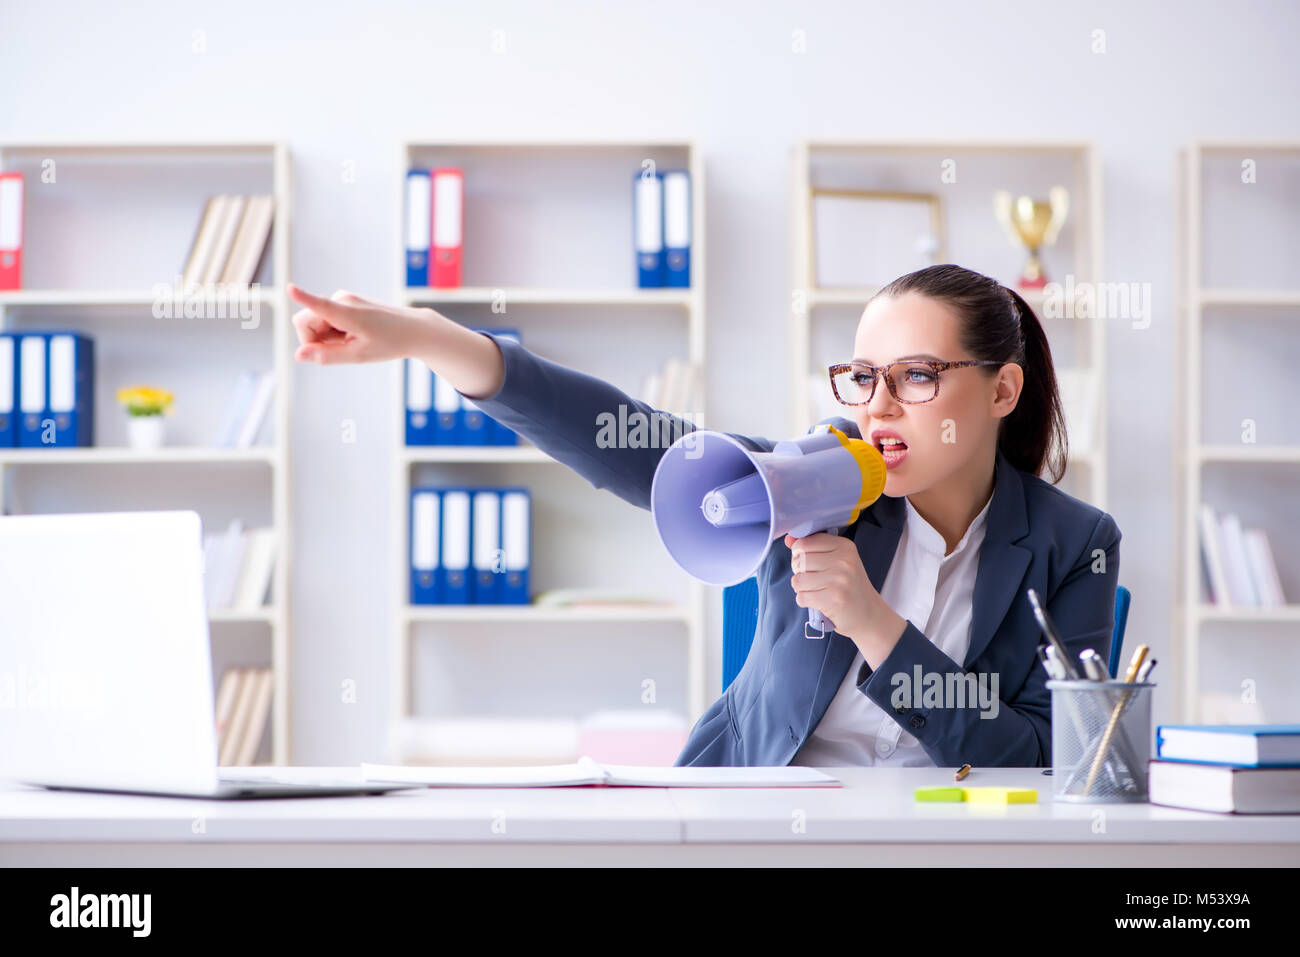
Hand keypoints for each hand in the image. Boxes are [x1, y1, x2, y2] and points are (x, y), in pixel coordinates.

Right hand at [288, 283, 438, 364]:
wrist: (413, 329)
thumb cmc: (389, 343)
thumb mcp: (359, 356)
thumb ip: (327, 356)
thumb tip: (298, 355)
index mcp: (348, 313)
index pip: (319, 305)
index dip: (302, 298)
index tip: (289, 288)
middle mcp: (341, 299)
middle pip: (304, 322)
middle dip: (313, 340)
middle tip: (340, 349)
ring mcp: (342, 298)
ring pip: (314, 322)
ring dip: (326, 337)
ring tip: (353, 340)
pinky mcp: (344, 301)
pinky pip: (325, 319)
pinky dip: (333, 331)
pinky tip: (353, 334)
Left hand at [785, 531, 904, 660]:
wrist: (869, 614)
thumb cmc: (849, 586)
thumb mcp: (836, 560)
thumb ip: (812, 547)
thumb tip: (789, 539)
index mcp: (844, 546)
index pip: (803, 543)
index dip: (798, 554)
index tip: (809, 562)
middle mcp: (844, 561)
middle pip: (799, 561)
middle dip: (800, 572)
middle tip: (814, 580)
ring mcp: (840, 580)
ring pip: (798, 580)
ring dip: (801, 588)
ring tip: (817, 590)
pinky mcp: (834, 600)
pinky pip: (802, 597)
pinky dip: (805, 601)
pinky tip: (819, 601)